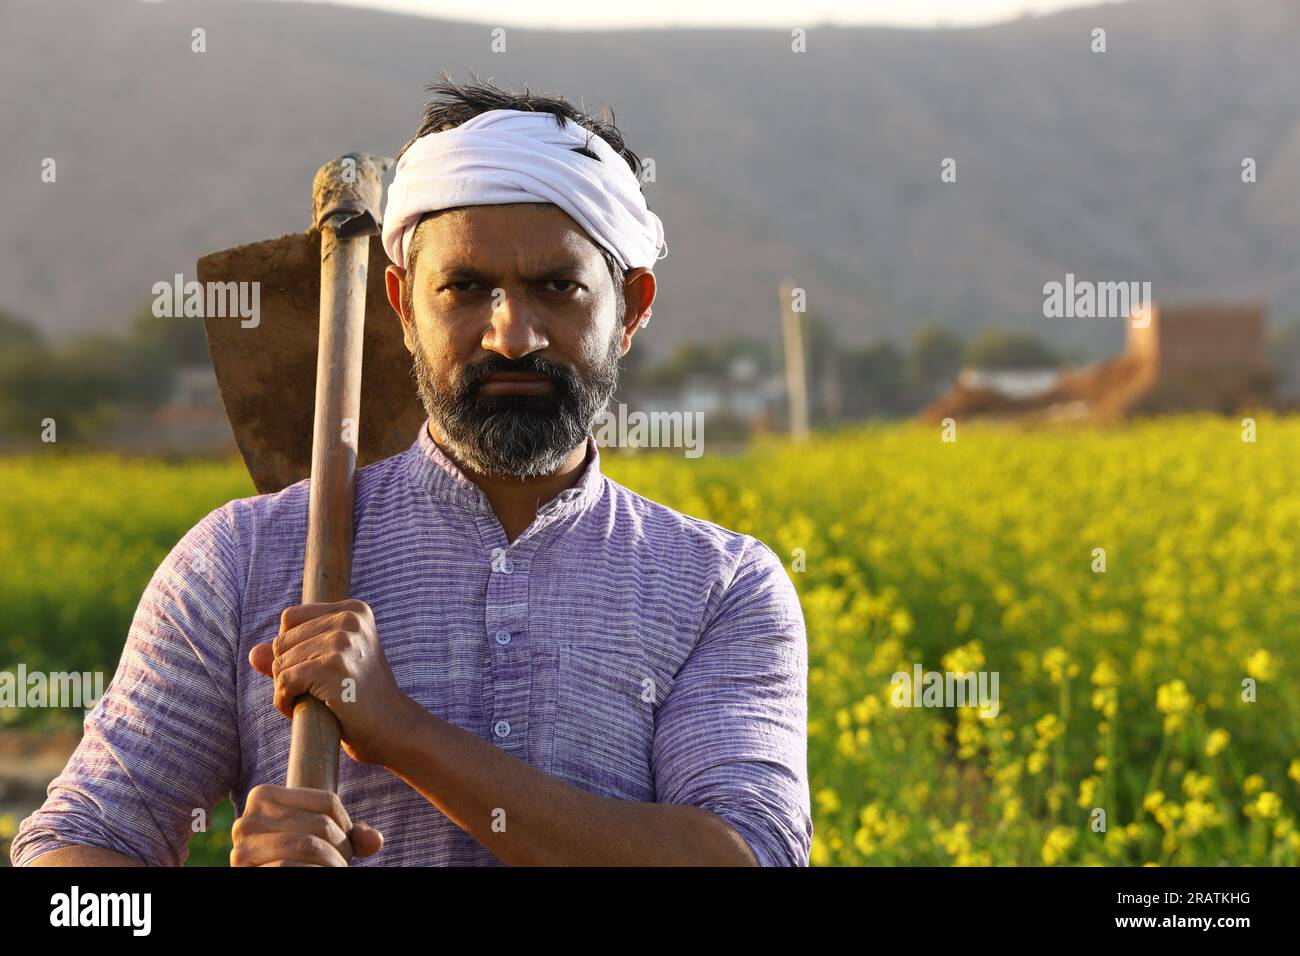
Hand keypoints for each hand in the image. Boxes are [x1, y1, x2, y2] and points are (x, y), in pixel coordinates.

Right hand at [230, 784, 382, 866]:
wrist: (268, 878)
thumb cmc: (297, 857)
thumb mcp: (320, 836)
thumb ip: (350, 834)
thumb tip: (375, 841)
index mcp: (263, 795)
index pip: (328, 801)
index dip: (346, 825)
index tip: (344, 842)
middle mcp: (247, 819)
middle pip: (321, 824)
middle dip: (341, 848)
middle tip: (342, 863)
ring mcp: (242, 849)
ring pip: (309, 846)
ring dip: (331, 863)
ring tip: (333, 869)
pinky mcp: (243, 872)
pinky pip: (290, 867)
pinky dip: (315, 872)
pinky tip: (318, 874)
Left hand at [249, 598, 409, 765]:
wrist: (393, 728)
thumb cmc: (360, 698)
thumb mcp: (329, 666)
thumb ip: (292, 654)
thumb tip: (252, 653)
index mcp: (353, 610)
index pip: (290, 618)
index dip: (291, 649)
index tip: (315, 671)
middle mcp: (350, 619)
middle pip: (282, 641)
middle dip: (287, 671)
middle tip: (314, 692)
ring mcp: (343, 641)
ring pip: (280, 663)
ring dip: (286, 689)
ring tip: (313, 702)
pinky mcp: (332, 667)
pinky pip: (284, 681)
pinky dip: (285, 701)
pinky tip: (304, 710)